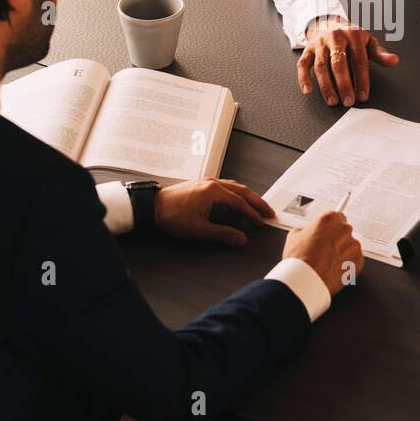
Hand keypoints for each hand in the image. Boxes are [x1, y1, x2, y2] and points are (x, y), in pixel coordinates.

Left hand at [154, 178, 274, 246]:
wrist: (151, 207)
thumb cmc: (172, 216)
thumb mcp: (199, 229)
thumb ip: (223, 234)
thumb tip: (241, 239)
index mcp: (213, 191)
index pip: (240, 203)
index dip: (252, 213)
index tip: (261, 221)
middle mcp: (212, 183)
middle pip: (241, 190)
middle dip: (256, 201)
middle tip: (268, 211)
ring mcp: (206, 182)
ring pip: (233, 186)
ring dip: (247, 196)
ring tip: (256, 204)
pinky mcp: (200, 184)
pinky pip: (224, 185)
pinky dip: (235, 192)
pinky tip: (235, 198)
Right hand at [282, 210, 363, 296]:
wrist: (304, 280)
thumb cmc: (299, 258)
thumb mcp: (294, 235)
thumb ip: (307, 230)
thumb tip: (308, 232)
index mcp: (330, 218)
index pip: (336, 217)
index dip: (330, 227)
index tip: (328, 232)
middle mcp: (344, 229)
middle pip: (344, 231)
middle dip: (336, 239)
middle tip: (324, 249)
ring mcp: (353, 245)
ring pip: (349, 246)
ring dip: (342, 252)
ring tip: (327, 261)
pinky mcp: (358, 261)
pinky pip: (354, 260)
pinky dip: (347, 264)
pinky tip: (333, 268)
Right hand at [299, 17, 399, 105]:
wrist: (330, 22)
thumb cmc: (352, 37)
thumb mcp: (369, 42)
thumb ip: (380, 54)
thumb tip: (394, 61)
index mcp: (354, 35)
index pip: (359, 61)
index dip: (361, 80)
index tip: (363, 96)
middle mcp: (335, 38)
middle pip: (339, 64)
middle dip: (343, 85)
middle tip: (348, 102)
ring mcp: (320, 43)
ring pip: (321, 66)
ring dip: (326, 86)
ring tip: (332, 101)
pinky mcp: (308, 49)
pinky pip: (303, 64)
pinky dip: (303, 78)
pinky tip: (308, 91)